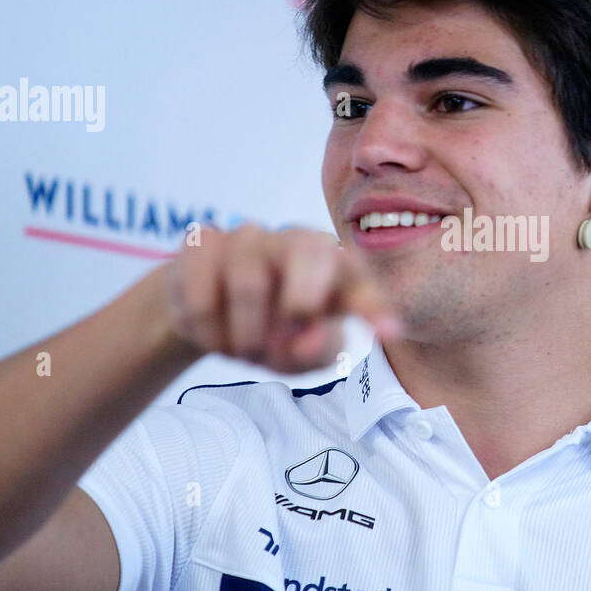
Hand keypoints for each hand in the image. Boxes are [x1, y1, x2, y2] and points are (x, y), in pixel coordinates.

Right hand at [163, 224, 400, 372]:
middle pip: (308, 251)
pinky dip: (209, 332)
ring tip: (246, 352)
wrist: (209, 313)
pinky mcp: (201, 243)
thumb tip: (307, 337)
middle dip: (299, 304)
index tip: (389, 334)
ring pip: (249, 283)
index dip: (373, 304)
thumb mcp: (303, 353)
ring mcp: (246, 237)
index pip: (357, 275)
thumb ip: (317, 350)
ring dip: (247, 337)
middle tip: (283, 344)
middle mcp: (293, 241)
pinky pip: (203, 292)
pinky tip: (215, 336)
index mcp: (331, 264)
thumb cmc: (272, 329)